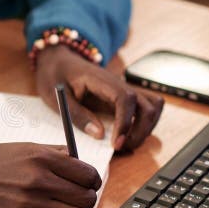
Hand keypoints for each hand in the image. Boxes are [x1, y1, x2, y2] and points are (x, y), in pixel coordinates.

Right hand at [0, 143, 101, 207]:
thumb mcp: (19, 148)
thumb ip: (50, 153)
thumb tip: (75, 160)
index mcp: (42, 156)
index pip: (87, 172)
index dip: (91, 181)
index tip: (86, 184)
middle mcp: (41, 177)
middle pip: (87, 195)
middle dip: (85, 199)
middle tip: (74, 199)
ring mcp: (32, 200)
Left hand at [35, 45, 163, 150]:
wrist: (58, 59)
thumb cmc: (55, 75)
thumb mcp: (56, 96)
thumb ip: (77, 114)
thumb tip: (99, 134)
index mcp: (101, 80)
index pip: (125, 98)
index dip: (125, 123)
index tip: (115, 143)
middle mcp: (119, 83)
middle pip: (148, 105)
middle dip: (139, 132)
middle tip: (119, 148)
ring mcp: (125, 89)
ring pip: (153, 107)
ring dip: (146, 128)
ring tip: (125, 144)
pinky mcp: (125, 96)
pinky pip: (146, 107)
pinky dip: (145, 123)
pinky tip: (128, 135)